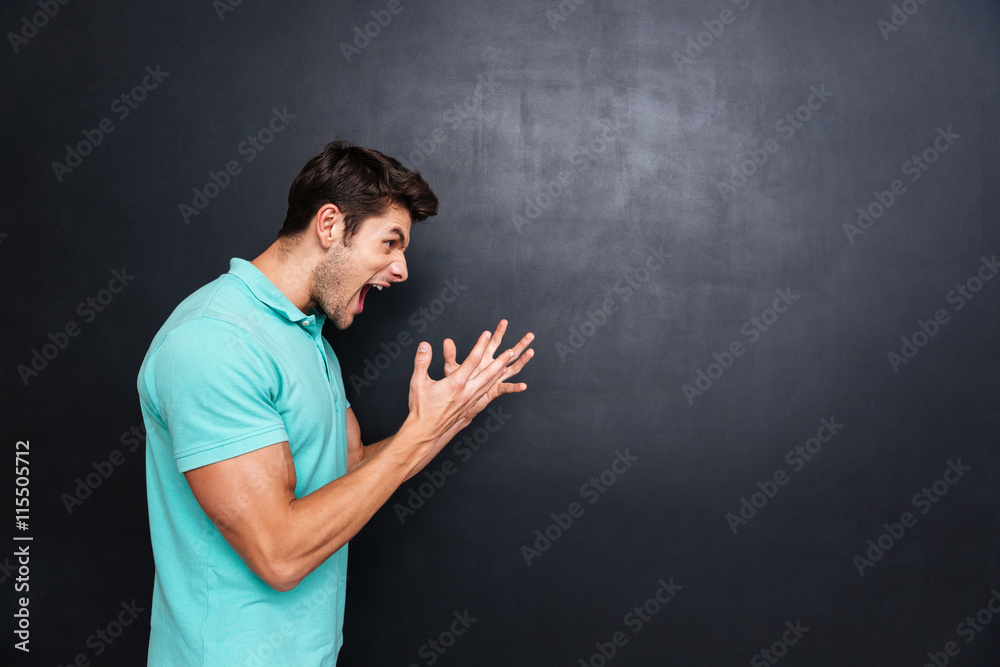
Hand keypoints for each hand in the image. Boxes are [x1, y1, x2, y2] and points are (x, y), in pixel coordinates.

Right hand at [406, 328, 516, 444]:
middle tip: (511, 350)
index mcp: (455, 384)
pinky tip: (495, 379)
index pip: (472, 360)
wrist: (425, 431)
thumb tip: (425, 345)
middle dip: (500, 361)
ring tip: (508, 362)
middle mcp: (466, 392)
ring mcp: (469, 401)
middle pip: (488, 373)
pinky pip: (485, 392)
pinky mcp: (470, 407)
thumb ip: (422, 361)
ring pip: (489, 384)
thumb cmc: (421, 407)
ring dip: (499, 372)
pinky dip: (493, 383)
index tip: (486, 334)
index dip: (480, 345)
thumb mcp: (418, 382)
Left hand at [441, 319, 533, 423]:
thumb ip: (449, 355)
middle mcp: (492, 367)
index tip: (504, 322)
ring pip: (513, 368)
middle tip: (530, 335)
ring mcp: (496, 378)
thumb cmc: (454, 385)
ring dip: (523, 361)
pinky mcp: (495, 390)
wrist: (457, 402)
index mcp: (484, 359)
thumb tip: (446, 341)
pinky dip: (515, 387)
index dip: (499, 332)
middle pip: (510, 353)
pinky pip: (506, 388)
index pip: (493, 342)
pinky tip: (523, 386)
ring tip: (531, 352)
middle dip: (520, 344)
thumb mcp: (451, 368)